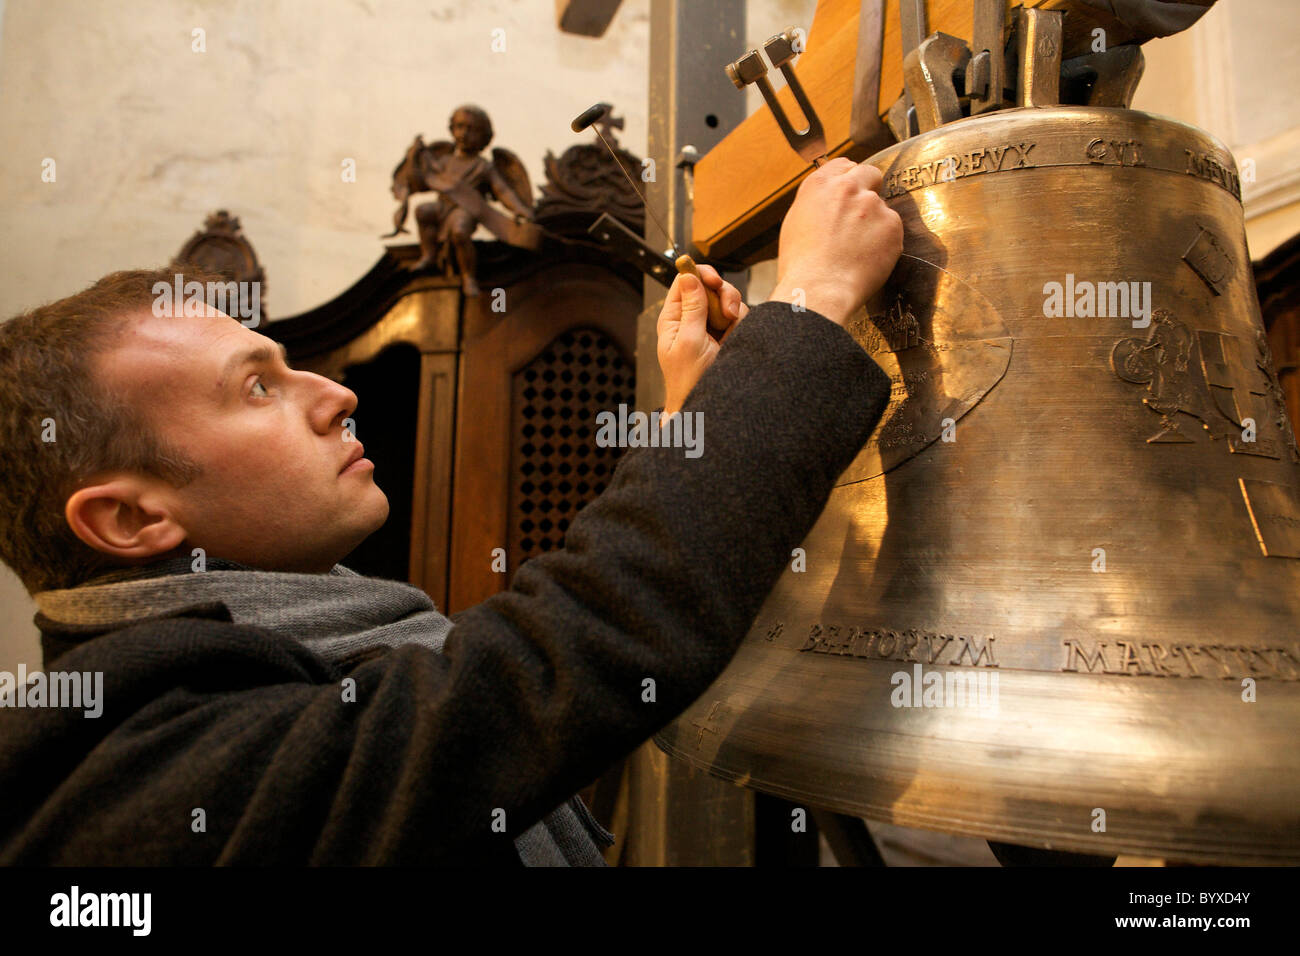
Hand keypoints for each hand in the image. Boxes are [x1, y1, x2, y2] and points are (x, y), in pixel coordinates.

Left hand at [657, 265, 747, 417]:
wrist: (706, 405)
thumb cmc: (689, 381)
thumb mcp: (689, 342)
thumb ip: (692, 309)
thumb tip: (688, 277)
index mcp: (674, 317)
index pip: (684, 281)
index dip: (700, 275)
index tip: (714, 281)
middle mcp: (692, 317)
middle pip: (710, 286)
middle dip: (722, 294)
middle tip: (727, 310)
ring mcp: (710, 325)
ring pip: (727, 300)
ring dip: (733, 310)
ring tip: (730, 328)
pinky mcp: (727, 333)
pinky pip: (740, 316)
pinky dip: (741, 323)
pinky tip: (734, 337)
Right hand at [768, 157, 903, 325]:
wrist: (819, 289)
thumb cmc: (801, 265)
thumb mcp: (795, 223)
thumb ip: (816, 203)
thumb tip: (828, 201)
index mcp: (819, 184)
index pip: (844, 164)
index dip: (848, 179)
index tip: (850, 192)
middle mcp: (847, 187)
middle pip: (869, 173)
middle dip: (869, 188)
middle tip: (863, 215)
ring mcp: (872, 204)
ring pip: (881, 207)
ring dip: (875, 223)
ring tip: (858, 251)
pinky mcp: (892, 224)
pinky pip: (893, 229)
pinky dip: (885, 242)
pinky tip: (868, 259)